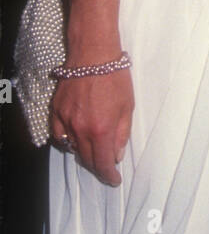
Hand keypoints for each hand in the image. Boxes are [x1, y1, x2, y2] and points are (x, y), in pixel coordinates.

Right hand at [50, 68, 133, 185]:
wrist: (93, 54)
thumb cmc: (115, 77)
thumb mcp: (128, 106)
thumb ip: (122, 133)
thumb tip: (116, 155)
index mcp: (101, 130)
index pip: (103, 163)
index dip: (109, 175)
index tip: (114, 179)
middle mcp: (81, 129)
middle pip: (86, 159)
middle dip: (98, 167)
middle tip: (106, 167)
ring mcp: (66, 120)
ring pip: (72, 148)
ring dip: (83, 154)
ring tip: (93, 152)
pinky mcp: (56, 111)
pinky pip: (58, 135)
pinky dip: (67, 142)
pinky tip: (75, 140)